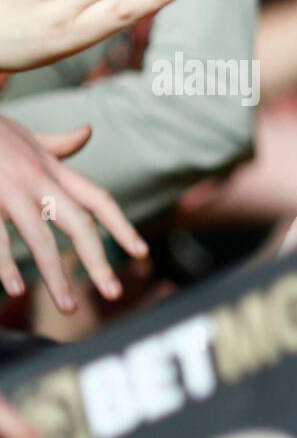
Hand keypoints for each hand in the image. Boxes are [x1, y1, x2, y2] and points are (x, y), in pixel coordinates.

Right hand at [0, 117, 147, 311]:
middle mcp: (38, 181)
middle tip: (114, 292)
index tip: (142, 252)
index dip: (122, 226)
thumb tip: (87, 132)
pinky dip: (5, 265)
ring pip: (39, 238)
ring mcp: (9, 191)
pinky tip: (15, 291)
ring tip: (68, 306)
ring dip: (55, 275)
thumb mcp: (27, 134)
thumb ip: (59, 143)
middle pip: (78, 224)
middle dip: (97, 260)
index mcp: (53, 169)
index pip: (98, 199)